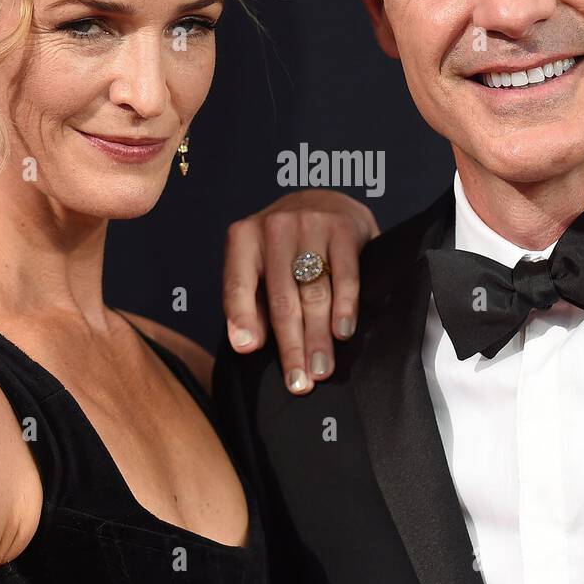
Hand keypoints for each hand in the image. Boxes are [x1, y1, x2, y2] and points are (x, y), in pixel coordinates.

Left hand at [223, 189, 379, 393]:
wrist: (326, 201)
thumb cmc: (286, 246)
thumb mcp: (259, 265)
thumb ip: (250, 302)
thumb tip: (247, 344)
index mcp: (243, 238)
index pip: (238, 284)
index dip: (241, 318)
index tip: (247, 350)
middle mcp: (274, 227)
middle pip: (282, 298)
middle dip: (291, 345)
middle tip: (299, 382)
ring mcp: (310, 223)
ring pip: (314, 291)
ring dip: (318, 336)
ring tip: (321, 369)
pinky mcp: (343, 227)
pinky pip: (345, 275)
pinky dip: (345, 307)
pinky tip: (343, 333)